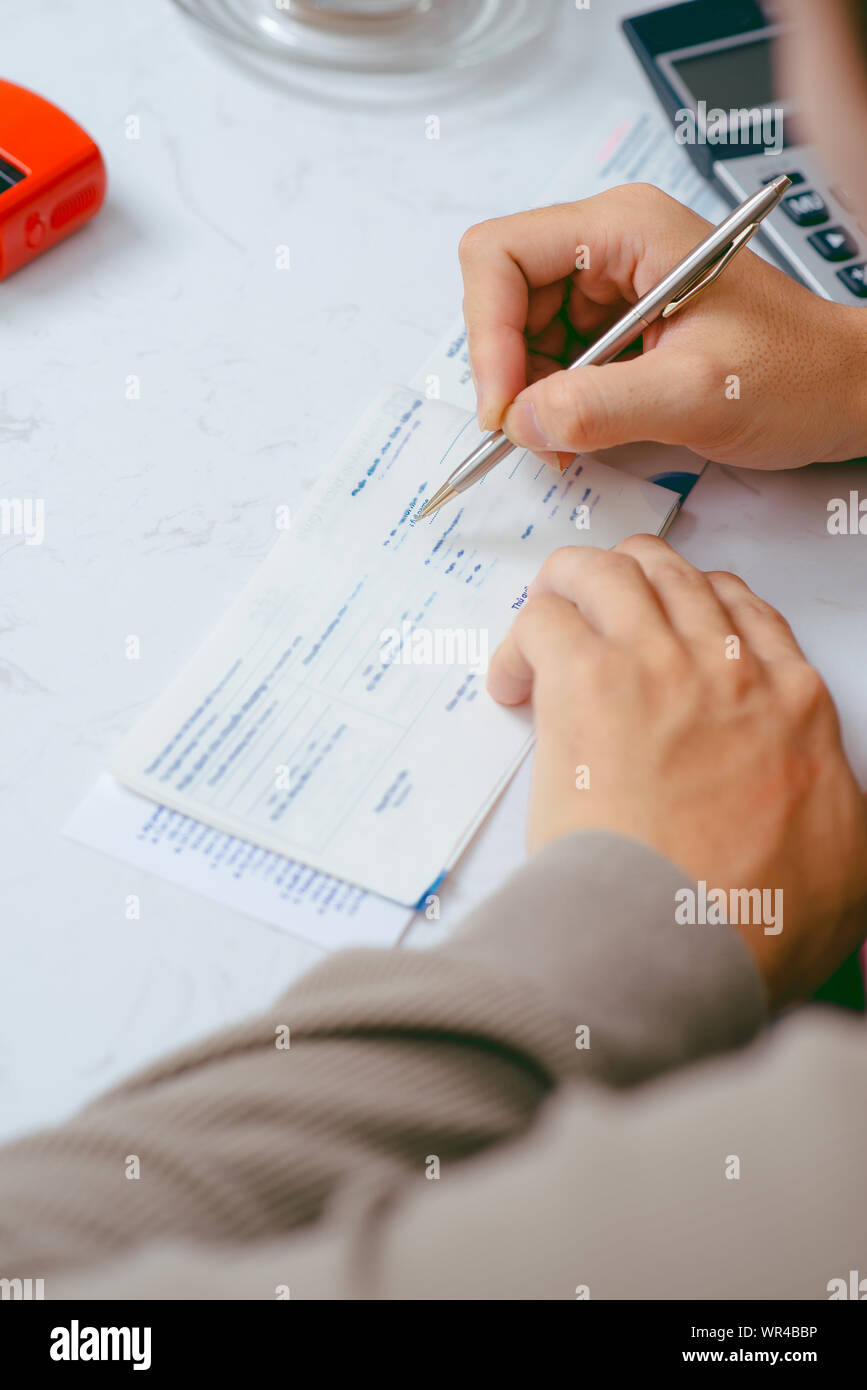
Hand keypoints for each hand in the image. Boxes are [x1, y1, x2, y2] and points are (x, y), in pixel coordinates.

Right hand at [459, 184, 866, 469]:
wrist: (841, 393)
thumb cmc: (797, 374)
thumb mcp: (697, 394)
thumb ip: (601, 407)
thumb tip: (521, 420)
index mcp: (627, 229)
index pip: (501, 255)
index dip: (489, 334)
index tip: (505, 405)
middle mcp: (612, 246)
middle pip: (503, 295)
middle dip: (508, 371)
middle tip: (533, 432)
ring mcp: (611, 285)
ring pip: (521, 333)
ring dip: (531, 394)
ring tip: (568, 438)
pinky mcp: (616, 326)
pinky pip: (552, 359)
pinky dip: (553, 402)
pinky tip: (582, 430)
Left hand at [487, 535, 866, 1006]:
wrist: (685, 941)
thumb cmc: (752, 923)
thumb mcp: (846, 865)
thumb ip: (836, 819)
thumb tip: (824, 819)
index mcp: (793, 705)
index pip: (744, 613)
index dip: (693, 609)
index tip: (660, 636)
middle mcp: (729, 668)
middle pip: (671, 574)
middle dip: (625, 580)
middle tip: (589, 618)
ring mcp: (659, 664)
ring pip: (607, 571)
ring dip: (567, 587)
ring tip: (539, 633)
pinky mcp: (591, 680)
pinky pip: (546, 616)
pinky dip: (521, 639)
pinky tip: (512, 686)